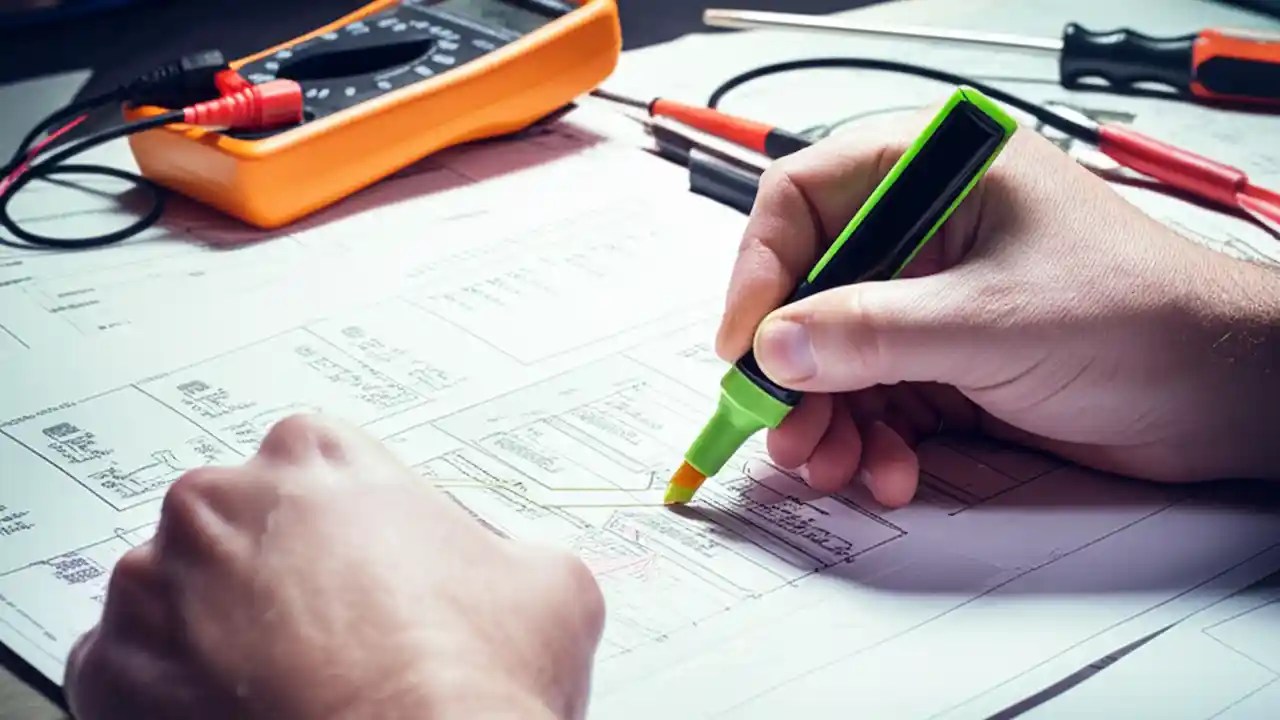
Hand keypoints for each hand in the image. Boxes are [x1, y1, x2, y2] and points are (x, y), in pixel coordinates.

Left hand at [64, 414, 604, 719]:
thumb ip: (501, 549)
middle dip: (271, 572)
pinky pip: (125, 671)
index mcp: (318, 457)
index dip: (345, 526)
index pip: (315, 466)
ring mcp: (155, 587)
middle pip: (235, 524)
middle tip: (323, 633)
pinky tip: (232, 717)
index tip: (359, 569)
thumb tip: (506, 572)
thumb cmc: (468, 679)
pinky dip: (165, 695)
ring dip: (212, 629)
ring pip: (173, 595)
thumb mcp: (546, 583)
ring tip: (278, 685)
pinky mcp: (111, 672)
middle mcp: (222, 504)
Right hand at [717, 104, 1279, 506]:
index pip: (806, 199)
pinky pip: (873, 401)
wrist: (1221, 397)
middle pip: (809, 290)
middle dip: (791, 367)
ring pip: (834, 356)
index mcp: (936, 176)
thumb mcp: (991, 321)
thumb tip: (776, 345)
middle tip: (781, 426)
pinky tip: (887, 471)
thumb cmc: (1141, 319)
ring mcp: (931, 302)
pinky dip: (868, 442)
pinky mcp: (944, 363)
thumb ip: (874, 332)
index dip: (761, 268)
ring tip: (831, 464)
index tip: (745, 341)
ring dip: (825, 418)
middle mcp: (924, 234)